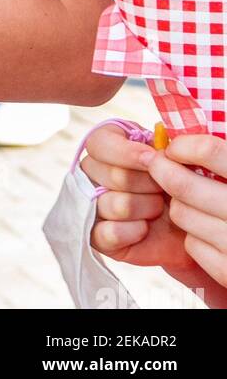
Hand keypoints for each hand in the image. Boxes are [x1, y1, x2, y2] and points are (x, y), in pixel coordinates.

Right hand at [81, 123, 190, 271]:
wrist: (185, 224)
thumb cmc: (174, 183)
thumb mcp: (171, 159)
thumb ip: (160, 149)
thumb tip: (156, 152)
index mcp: (104, 146)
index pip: (99, 144)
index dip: (127, 153)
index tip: (152, 159)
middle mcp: (89, 172)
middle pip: (113, 175)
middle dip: (148, 184)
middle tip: (163, 188)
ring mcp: (89, 203)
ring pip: (114, 204)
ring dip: (146, 208)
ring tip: (157, 209)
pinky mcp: (95, 235)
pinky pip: (108, 233)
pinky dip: (133, 231)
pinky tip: (144, 228)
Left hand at [141, 134, 226, 297]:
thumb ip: (219, 158)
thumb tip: (174, 134)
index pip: (209, 149)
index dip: (183, 145)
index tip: (173, 148)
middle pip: (182, 184)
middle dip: (164, 172)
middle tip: (160, 167)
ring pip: (180, 212)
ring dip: (179, 205)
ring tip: (195, 203)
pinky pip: (191, 244)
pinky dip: (194, 236)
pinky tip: (208, 232)